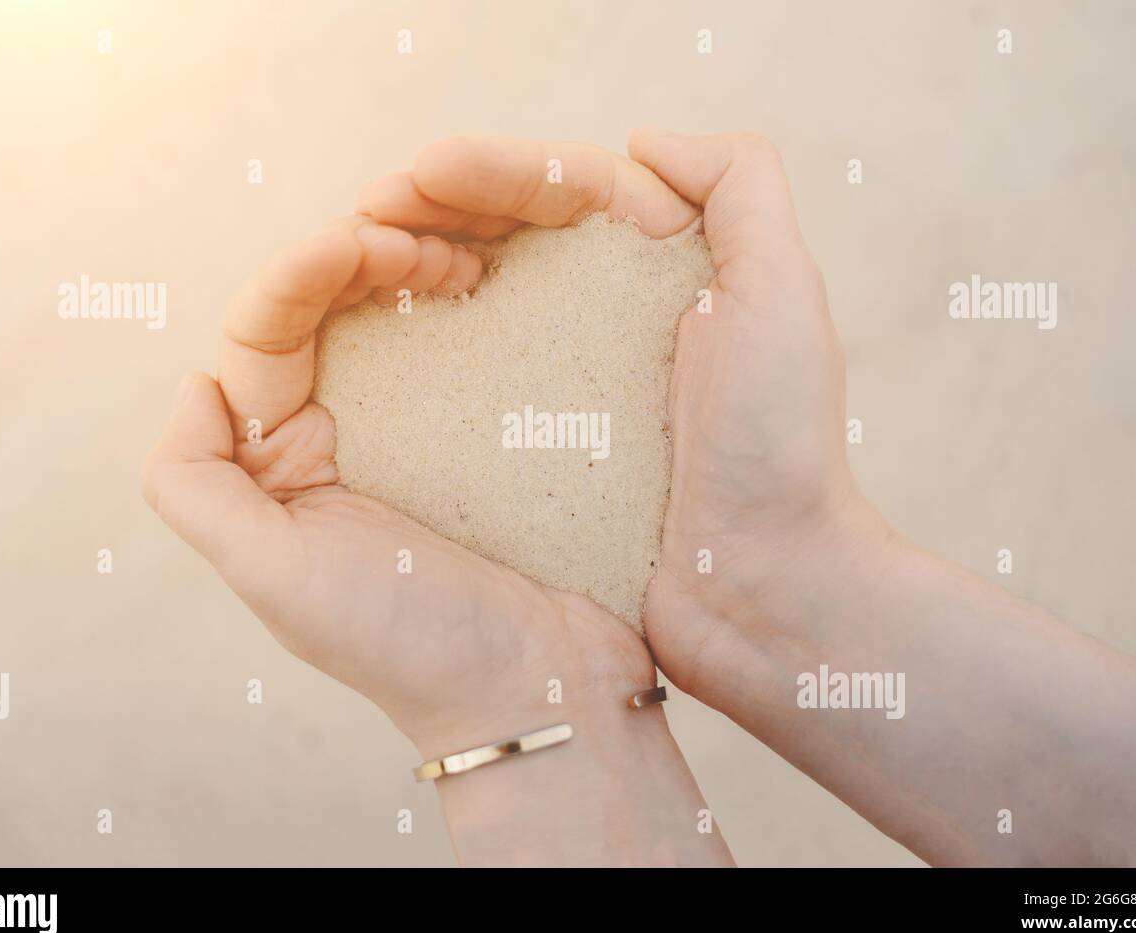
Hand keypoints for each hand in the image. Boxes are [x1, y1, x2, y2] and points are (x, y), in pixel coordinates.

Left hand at [141, 216, 654, 758]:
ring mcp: (428, 431)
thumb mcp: (273, 574)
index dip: (301, 275)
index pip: (267, 337)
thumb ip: (198, 485)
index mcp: (282, 464)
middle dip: (364, 254)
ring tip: (461, 256)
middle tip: (425, 245)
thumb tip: (196, 384)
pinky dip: (479, 299)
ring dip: (418, 263)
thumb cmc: (408, 642)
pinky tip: (503, 278)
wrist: (544, 688)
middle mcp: (346, 438)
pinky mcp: (498, 435)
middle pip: (332, 309)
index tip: (363, 242)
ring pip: (400, 315)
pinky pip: (474, 345)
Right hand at [358, 131, 874, 699]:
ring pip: (473, 302)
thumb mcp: (782, 293)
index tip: (428, 168)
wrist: (762, 589)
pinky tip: (372, 336)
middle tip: (370, 208)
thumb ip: (738, 185)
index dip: (494, 171)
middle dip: (431, 208)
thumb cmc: (778, 446)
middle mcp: (603, 321)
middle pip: (504, 238)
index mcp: (657, 274)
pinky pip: (463, 384)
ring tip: (354, 255)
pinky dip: (416, 349)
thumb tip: (642, 140)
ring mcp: (563, 387)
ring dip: (409, 267)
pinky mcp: (533, 451)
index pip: (562, 193)